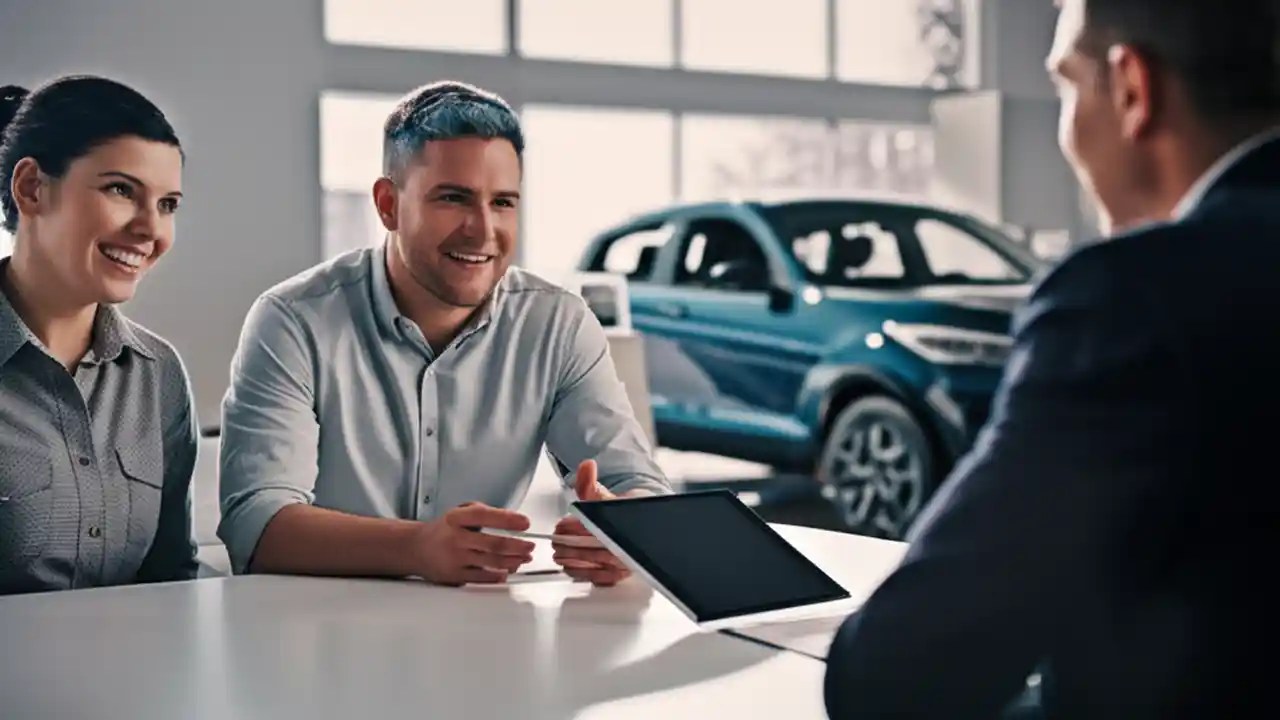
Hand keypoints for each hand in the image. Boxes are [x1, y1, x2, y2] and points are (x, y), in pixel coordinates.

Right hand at [411, 502, 535, 585]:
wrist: (415, 548)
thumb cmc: (443, 529)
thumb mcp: (459, 511)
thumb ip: (483, 513)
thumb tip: (511, 521)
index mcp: (456, 518)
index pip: (486, 516)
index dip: (508, 519)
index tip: (525, 522)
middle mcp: (455, 538)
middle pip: (493, 544)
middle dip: (517, 546)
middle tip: (530, 546)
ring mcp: (455, 558)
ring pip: (491, 562)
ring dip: (513, 561)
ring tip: (524, 558)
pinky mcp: (455, 575)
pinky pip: (482, 577)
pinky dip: (499, 575)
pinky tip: (507, 571)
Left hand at [552, 460, 631, 586]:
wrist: (642, 526)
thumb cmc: (621, 513)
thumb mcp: (603, 496)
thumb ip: (590, 483)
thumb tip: (586, 465)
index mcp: (622, 523)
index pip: (596, 525)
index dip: (575, 526)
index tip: (560, 525)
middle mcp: (626, 545)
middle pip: (595, 547)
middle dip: (570, 545)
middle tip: (556, 541)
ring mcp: (624, 562)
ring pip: (597, 565)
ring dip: (574, 561)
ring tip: (559, 555)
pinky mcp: (620, 575)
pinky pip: (601, 579)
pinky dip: (583, 574)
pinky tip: (571, 567)